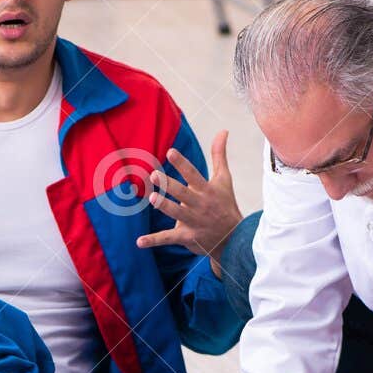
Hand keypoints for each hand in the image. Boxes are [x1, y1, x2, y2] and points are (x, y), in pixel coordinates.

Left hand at [136, 129, 241, 269]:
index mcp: (207, 190)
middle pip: (184, 193)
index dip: (182, 163)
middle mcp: (200, 205)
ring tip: (153, 198)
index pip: (193, 174)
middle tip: (154, 175)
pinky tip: (139, 242)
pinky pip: (168, 238)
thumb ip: (219, 155)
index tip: (170, 152)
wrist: (233, 238)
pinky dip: (154, 240)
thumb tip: (223, 130)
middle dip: (170, 185)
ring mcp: (194, 221)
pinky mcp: (187, 237)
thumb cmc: (225, 203)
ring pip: (177, 213)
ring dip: (165, 206)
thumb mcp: (223, 179)